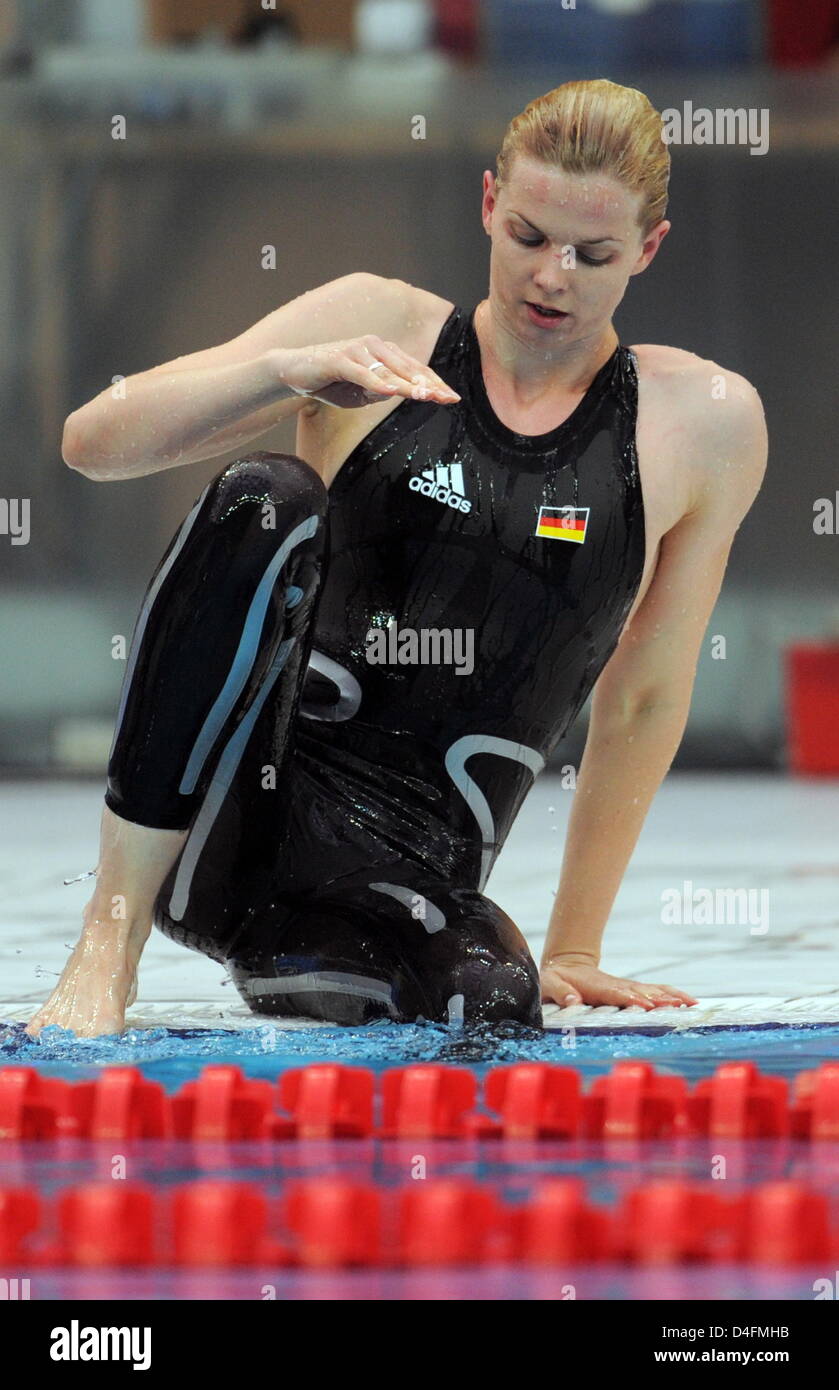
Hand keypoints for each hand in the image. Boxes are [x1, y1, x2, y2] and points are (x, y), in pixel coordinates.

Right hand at [272, 335, 460, 409]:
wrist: (294, 371)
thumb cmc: (330, 382)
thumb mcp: (360, 393)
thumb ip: (380, 393)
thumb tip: (399, 395)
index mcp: (382, 352)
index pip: (414, 369)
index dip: (434, 383)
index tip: (451, 398)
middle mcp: (373, 346)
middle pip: (407, 368)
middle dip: (429, 385)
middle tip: (447, 398)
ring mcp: (356, 350)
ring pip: (388, 371)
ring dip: (408, 385)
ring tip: (426, 397)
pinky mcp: (339, 359)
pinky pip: (362, 373)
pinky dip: (377, 383)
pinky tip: (391, 392)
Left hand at [540, 952, 697, 1010]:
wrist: (566, 965)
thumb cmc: (556, 979)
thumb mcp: (551, 984)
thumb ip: (560, 992)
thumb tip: (572, 1000)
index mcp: (598, 987)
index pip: (617, 994)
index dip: (632, 999)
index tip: (647, 1006)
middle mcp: (617, 986)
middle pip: (642, 993)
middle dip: (660, 1000)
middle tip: (679, 1006)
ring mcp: (627, 986)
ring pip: (652, 991)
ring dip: (671, 996)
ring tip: (691, 1004)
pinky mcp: (632, 989)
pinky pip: (655, 991)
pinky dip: (672, 994)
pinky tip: (689, 1001)